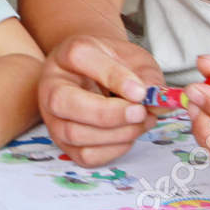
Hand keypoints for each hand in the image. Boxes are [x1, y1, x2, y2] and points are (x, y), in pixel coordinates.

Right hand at [39, 34, 161, 166]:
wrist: (96, 77)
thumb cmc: (113, 67)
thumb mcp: (133, 59)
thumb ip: (146, 76)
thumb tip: (158, 101)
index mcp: (67, 55)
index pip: (80, 58)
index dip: (112, 76)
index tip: (141, 91)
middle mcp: (51, 86)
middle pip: (62, 102)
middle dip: (107, 113)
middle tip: (140, 112)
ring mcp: (53, 117)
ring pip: (74, 133)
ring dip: (116, 133)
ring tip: (142, 122)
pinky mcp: (64, 143)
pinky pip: (85, 155)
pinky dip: (114, 149)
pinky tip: (128, 134)